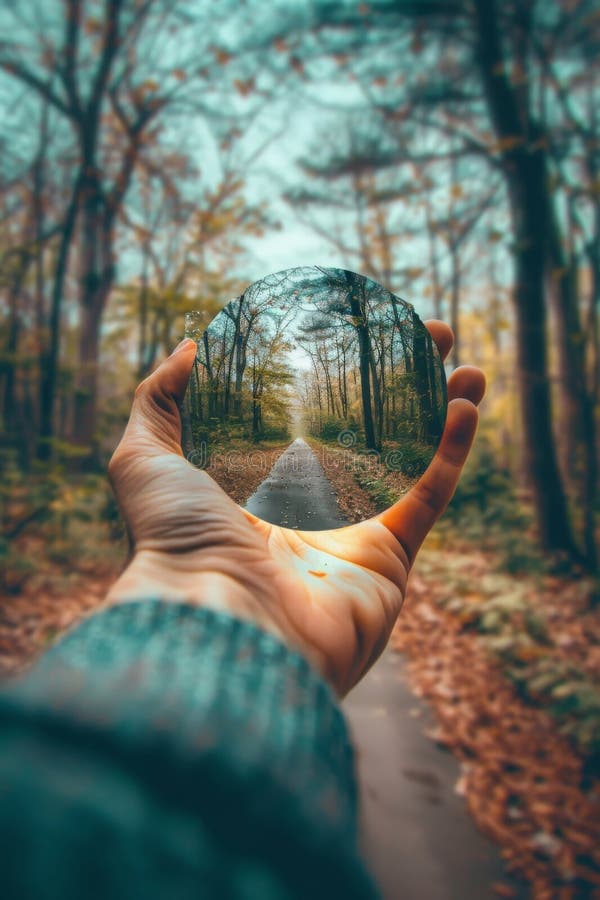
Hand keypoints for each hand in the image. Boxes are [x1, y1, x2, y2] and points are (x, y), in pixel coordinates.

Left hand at [107, 323, 484, 695]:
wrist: (218, 619)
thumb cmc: (175, 540)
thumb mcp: (144, 457)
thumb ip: (160, 399)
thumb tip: (191, 346)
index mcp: (256, 483)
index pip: (305, 416)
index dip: (333, 374)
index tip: (355, 330)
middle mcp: (307, 507)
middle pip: (367, 433)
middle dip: (401, 384)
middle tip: (426, 337)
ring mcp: (350, 534)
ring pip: (408, 461)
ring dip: (440, 412)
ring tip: (467, 367)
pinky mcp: (388, 560)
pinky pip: (428, 497)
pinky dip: (451, 453)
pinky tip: (466, 404)